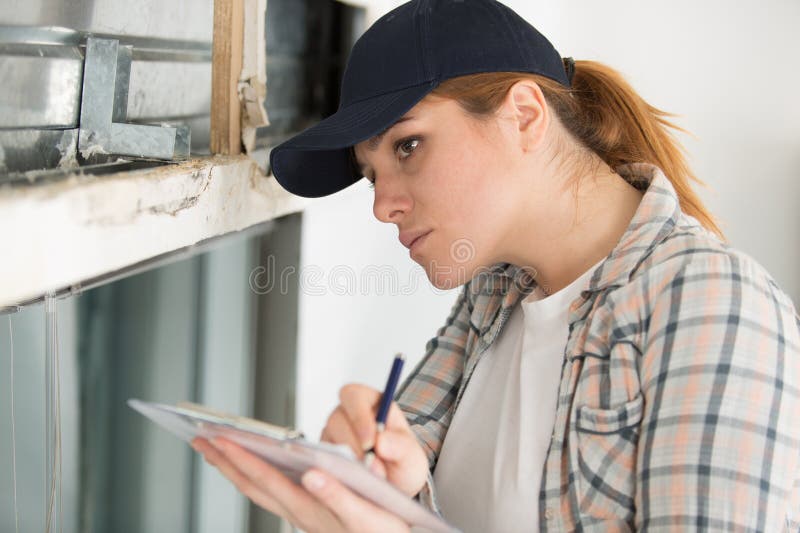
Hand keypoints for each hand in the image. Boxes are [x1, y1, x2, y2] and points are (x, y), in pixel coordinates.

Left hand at [192, 437, 408, 532]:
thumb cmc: (383, 529)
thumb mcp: (366, 516)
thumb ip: (337, 497)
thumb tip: (311, 475)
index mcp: (308, 510)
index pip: (267, 480)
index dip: (243, 458)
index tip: (221, 439)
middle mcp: (296, 512)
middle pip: (251, 484)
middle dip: (224, 460)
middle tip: (198, 438)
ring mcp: (297, 512)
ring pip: (255, 488)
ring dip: (231, 466)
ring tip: (211, 447)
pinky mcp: (303, 509)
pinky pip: (266, 490)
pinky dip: (249, 473)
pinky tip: (246, 463)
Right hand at [321, 383, 428, 497]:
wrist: (393, 487)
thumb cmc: (402, 463)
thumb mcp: (412, 458)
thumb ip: (402, 447)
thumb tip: (381, 441)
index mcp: (372, 403)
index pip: (356, 396)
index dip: (359, 416)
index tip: (370, 442)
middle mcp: (348, 415)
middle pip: (336, 418)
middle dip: (351, 443)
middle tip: (367, 465)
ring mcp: (333, 435)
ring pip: (327, 440)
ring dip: (344, 460)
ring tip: (365, 477)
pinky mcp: (324, 456)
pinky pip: (321, 461)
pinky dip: (335, 472)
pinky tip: (351, 483)